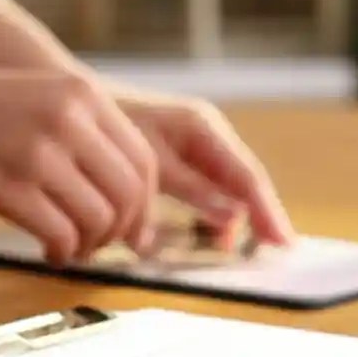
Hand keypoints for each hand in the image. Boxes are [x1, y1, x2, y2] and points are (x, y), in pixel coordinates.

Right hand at [0, 61, 157, 263]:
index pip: (144, 160)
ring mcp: (38, 154)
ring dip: (92, 245)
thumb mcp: (44, 96)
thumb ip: (86, 131)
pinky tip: (50, 251)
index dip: (146, 203)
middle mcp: (69, 121)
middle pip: (129, 194)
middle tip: (104, 243)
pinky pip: (61, 235)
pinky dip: (64, 253)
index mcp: (84, 95)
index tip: (136, 227)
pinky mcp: (7, 188)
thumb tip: (128, 190)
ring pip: (99, 219)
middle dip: (123, 230)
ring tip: (73, 247)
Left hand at [112, 89, 295, 246]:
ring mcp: (195, 145)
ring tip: (262, 246)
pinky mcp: (181, 157)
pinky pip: (211, 187)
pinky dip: (219, 211)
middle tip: (280, 250)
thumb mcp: (150, 160)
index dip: (267, 211)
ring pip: (230, 186)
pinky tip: (223, 234)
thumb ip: (193, 189)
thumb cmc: (108, 126)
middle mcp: (206, 134)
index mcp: (202, 128)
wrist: (74, 106)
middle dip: (263, 214)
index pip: (247, 177)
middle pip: (245, 182)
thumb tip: (234, 219)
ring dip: (244, 215)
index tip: (283, 241)